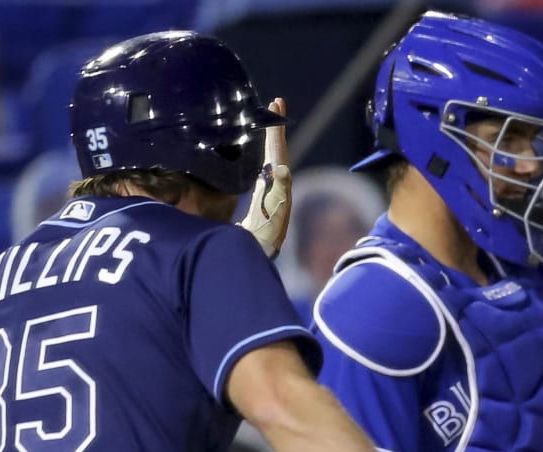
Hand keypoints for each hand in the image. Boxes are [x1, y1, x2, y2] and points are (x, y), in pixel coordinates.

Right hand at [240, 98, 291, 258]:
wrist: (259, 257)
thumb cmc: (263, 238)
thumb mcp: (271, 214)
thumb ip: (277, 192)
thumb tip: (283, 168)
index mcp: (278, 185)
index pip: (278, 151)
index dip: (276, 130)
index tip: (277, 106)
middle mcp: (277, 185)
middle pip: (278, 150)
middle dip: (276, 128)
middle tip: (275, 103)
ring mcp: (271, 190)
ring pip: (272, 158)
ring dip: (271, 138)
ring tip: (269, 118)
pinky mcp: (262, 197)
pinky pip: (264, 168)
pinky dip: (263, 154)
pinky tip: (259, 149)